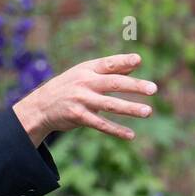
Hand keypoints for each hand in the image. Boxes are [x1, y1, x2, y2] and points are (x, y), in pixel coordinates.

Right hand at [12, 53, 156, 144]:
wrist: (41, 106)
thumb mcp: (85, 73)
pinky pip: (101, 124)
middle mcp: (85, 82)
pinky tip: (131, 135)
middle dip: (134, 85)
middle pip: (113, 82)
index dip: (123, 61)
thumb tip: (135, 63)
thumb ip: (110, 70)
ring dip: (130, 108)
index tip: (139, 60)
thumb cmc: (69, 87)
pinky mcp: (78, 117)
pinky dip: (116, 130)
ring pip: (110, 104)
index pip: (108, 63)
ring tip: (147, 112)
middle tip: (153, 89)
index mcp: (87, 69)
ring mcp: (81, 100)